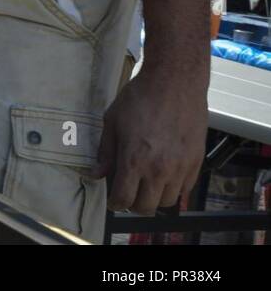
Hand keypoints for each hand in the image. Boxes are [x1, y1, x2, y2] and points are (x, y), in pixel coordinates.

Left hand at [93, 66, 206, 214]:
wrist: (174, 83)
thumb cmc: (140, 98)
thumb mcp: (112, 122)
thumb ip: (105, 152)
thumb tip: (95, 173)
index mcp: (134, 160)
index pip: (124, 199)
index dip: (115, 203)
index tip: (113, 199)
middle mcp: (159, 170)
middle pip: (146, 207)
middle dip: (133, 203)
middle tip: (129, 191)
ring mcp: (180, 168)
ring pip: (167, 202)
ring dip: (154, 197)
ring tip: (146, 182)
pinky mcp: (196, 162)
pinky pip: (184, 189)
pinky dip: (173, 188)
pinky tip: (164, 174)